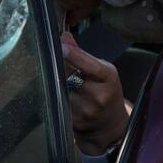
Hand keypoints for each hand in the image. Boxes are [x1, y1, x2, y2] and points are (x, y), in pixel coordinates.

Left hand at [61, 31, 128, 155]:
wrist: (110, 125)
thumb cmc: (107, 92)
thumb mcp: (104, 72)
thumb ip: (83, 55)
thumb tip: (64, 37)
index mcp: (109, 79)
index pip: (91, 65)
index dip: (75, 55)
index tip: (61, 44)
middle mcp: (98, 96)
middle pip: (69, 76)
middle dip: (59, 67)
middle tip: (53, 59)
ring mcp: (85, 111)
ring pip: (60, 90)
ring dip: (55, 83)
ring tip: (59, 80)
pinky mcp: (73, 123)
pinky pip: (57, 103)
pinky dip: (54, 96)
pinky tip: (59, 95)